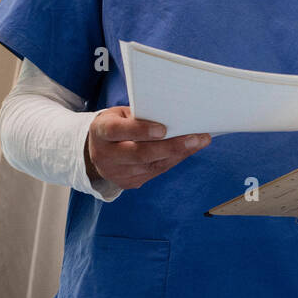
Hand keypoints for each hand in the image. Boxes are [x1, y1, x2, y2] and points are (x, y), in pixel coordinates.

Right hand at [85, 106, 209, 189]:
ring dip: (178, 154)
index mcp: (100, 131)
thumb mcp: (120, 114)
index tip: (163, 129)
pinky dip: (173, 160)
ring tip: (199, 142)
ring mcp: (116, 172)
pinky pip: (155, 173)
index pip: (118, 131)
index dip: (140, 131)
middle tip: (196, 138)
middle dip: (171, 146)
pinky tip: (187, 151)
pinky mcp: (127, 182)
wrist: (97, 150)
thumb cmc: (116, 124)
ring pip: (151, 166)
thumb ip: (140, 116)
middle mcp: (105, 154)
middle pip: (140, 154)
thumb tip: (175, 117)